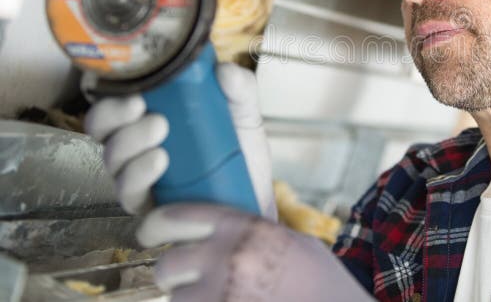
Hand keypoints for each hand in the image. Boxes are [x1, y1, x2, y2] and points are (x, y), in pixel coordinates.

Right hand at [84, 63, 275, 217]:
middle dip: (113, 115)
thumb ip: (238, 88)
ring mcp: (140, 176)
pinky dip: (139, 176)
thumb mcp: (242, 112)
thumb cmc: (238, 150)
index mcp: (151, 115)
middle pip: (101, 129)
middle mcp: (137, 145)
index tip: (134, 89)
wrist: (254, 193)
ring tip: (159, 135)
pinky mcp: (149, 207)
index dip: (113, 95)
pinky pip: (130, 195)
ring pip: (112, 160)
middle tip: (140, 107)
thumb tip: (225, 72)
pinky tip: (158, 162)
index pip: (114, 101)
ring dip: (130, 144)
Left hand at [138, 203, 373, 301]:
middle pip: (167, 265)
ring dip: (189, 300)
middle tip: (185, 275)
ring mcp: (223, 297)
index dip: (156, 224)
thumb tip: (219, 223)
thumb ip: (251, 230)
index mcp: (244, 229)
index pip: (178, 217)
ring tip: (218, 296)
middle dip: (172, 273)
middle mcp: (229, 260)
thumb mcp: (288, 239)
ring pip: (176, 300)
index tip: (151, 231)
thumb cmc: (319, 277)